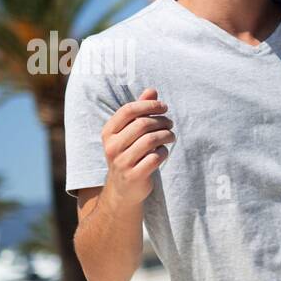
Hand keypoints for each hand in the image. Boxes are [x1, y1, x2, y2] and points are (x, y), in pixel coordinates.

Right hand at [103, 87, 173, 204]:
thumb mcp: (129, 133)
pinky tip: (163, 151)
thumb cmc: (129, 153)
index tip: (164, 106)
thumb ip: (140, 111)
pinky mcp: (134, 176)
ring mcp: (122, 162)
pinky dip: (164, 152)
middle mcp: (112, 146)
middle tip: (170, 124)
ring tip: (171, 135)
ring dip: (166, 135)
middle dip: (162, 121)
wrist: (122, 189)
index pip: (128, 110)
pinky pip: (155, 158)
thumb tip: (152, 91)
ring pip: (151, 140)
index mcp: (108, 132)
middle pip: (142, 124)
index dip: (148, 105)